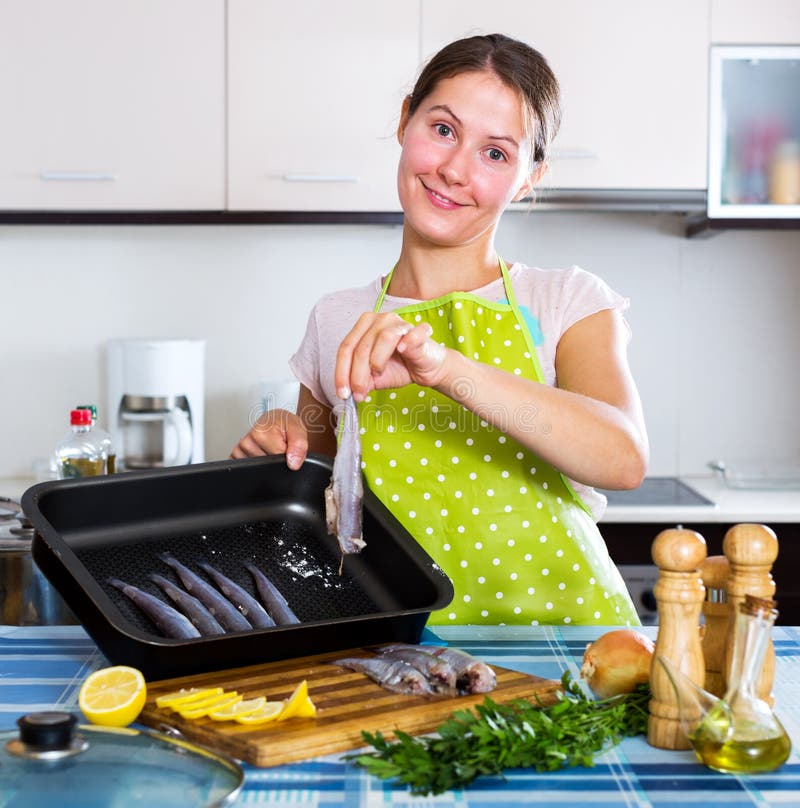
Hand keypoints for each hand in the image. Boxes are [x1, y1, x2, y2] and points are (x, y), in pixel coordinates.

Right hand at [230, 408, 308, 469]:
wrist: (275, 420)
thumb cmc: (284, 423)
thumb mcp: (298, 429)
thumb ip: (299, 445)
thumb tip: (293, 463)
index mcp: (260, 434)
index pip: (276, 460)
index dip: (286, 457)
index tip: (286, 447)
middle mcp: (247, 441)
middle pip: (268, 466)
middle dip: (277, 459)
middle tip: (279, 446)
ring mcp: (240, 450)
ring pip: (260, 469)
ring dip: (268, 461)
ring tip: (270, 447)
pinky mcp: (236, 456)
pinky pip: (248, 469)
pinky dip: (258, 465)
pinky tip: (262, 452)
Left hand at [334, 311, 448, 399]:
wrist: (428, 369)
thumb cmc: (402, 367)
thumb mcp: (374, 378)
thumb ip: (359, 380)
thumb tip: (346, 392)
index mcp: (364, 327)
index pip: (346, 347)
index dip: (341, 372)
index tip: (342, 393)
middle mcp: (380, 320)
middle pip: (361, 346)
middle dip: (357, 374)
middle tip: (358, 393)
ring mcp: (400, 324)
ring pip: (381, 338)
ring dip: (376, 361)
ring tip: (378, 374)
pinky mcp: (419, 331)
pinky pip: (410, 335)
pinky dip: (406, 342)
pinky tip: (402, 351)